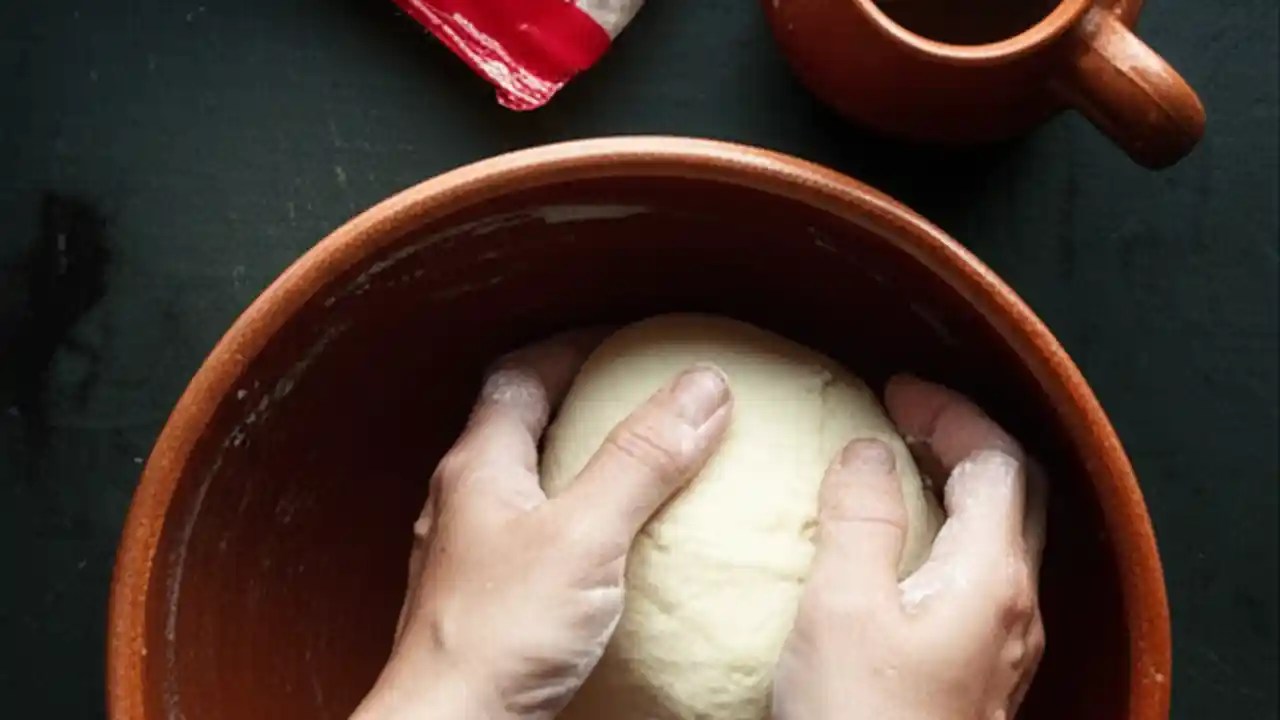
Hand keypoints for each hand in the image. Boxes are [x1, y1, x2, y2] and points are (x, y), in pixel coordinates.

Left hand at [352, 332, 733, 719]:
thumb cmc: (498, 636)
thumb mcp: (585, 536)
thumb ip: (641, 461)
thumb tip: (702, 386)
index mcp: (480, 465)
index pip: (523, 373)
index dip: (577, 347)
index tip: (631, 344)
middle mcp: (464, 500)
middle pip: (522, 423)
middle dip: (582, 401)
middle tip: (641, 401)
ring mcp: (468, 552)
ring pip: (525, 482)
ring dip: (576, 463)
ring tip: (634, 470)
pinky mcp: (483, 601)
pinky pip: (531, 536)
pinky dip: (573, 522)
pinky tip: (608, 551)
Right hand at [773, 375, 1047, 719]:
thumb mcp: (842, 606)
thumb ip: (859, 515)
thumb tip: (870, 450)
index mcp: (989, 576)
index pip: (995, 458)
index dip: (948, 410)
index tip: (896, 390)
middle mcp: (1012, 609)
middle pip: (1015, 494)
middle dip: (965, 441)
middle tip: (907, 420)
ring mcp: (1000, 647)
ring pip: (999, 539)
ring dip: (957, 490)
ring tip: (896, 475)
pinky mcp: (975, 676)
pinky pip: (977, 581)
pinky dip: (944, 538)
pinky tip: (896, 557)